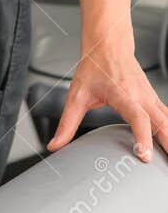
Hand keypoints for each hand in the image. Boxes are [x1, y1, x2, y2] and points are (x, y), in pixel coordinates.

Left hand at [48, 34, 167, 161]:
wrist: (107, 45)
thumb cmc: (94, 67)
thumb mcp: (76, 95)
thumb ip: (67, 123)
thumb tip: (55, 145)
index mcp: (122, 94)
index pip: (137, 118)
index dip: (142, 137)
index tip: (143, 155)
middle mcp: (140, 96)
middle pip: (162, 122)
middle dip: (167, 144)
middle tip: (164, 167)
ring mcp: (149, 97)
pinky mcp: (153, 99)